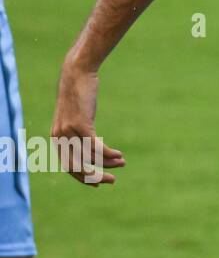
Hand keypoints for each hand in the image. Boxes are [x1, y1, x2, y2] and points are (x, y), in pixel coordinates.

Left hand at [50, 60, 122, 186]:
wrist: (77, 74)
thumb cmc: (79, 94)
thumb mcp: (76, 115)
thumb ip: (78, 130)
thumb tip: (91, 145)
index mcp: (57, 138)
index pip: (68, 166)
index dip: (83, 177)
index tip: (97, 183)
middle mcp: (60, 137)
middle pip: (76, 166)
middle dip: (95, 176)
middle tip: (111, 181)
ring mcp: (69, 131)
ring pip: (88, 157)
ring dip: (107, 163)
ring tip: (122, 163)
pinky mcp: (80, 124)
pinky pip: (95, 146)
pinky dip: (108, 153)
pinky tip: (118, 154)